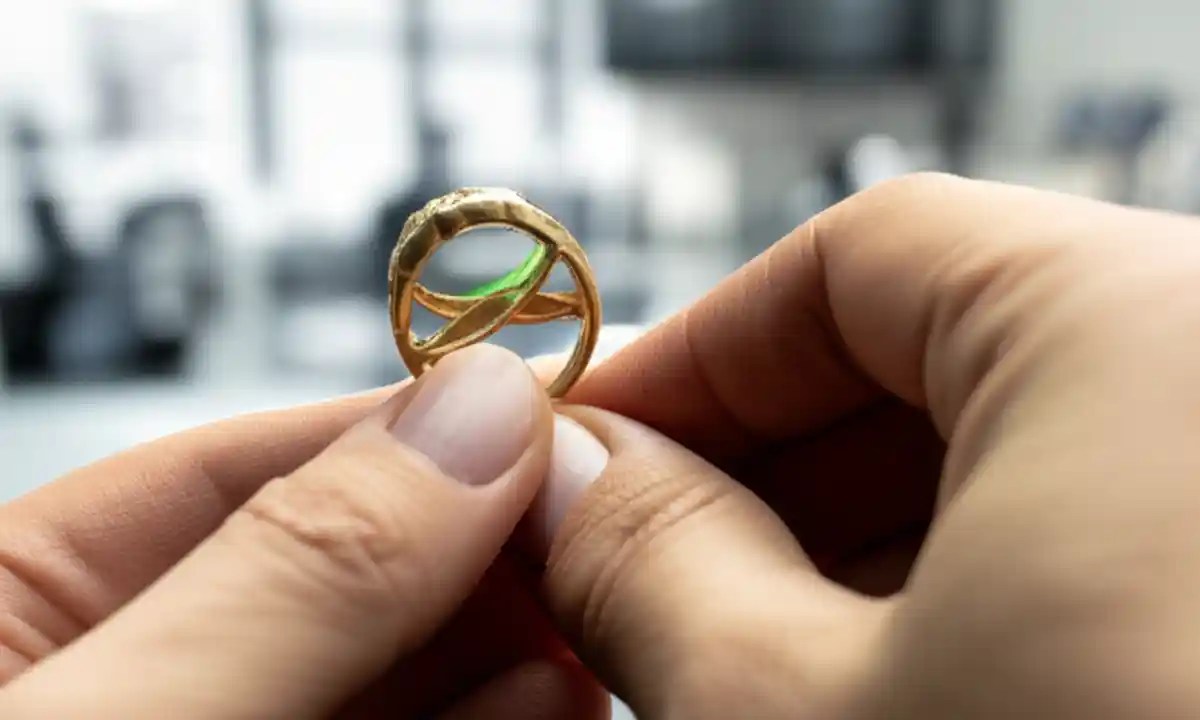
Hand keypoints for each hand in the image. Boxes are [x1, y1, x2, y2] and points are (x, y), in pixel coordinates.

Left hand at [0, 345, 606, 718]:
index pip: (239, 473)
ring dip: (511, 635)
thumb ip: (296, 576)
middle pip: (343, 572)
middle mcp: (142, 685)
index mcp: (22, 613)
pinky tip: (555, 695)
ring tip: (595, 605)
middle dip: (476, 540)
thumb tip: (476, 412)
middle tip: (595, 512)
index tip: (541, 413)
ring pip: (397, 671)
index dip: (404, 432)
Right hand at [534, 174, 1199, 717]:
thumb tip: (573, 481)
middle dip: (771, 470)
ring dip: (867, 549)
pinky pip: (1129, 536)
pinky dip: (991, 595)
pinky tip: (895, 684)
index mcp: (1160, 331)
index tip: (598, 443)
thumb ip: (649, 562)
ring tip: (749, 651)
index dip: (694, 355)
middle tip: (640, 566)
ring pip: (1037, 458)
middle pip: (950, 356)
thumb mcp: (789, 719)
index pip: (862, 255)